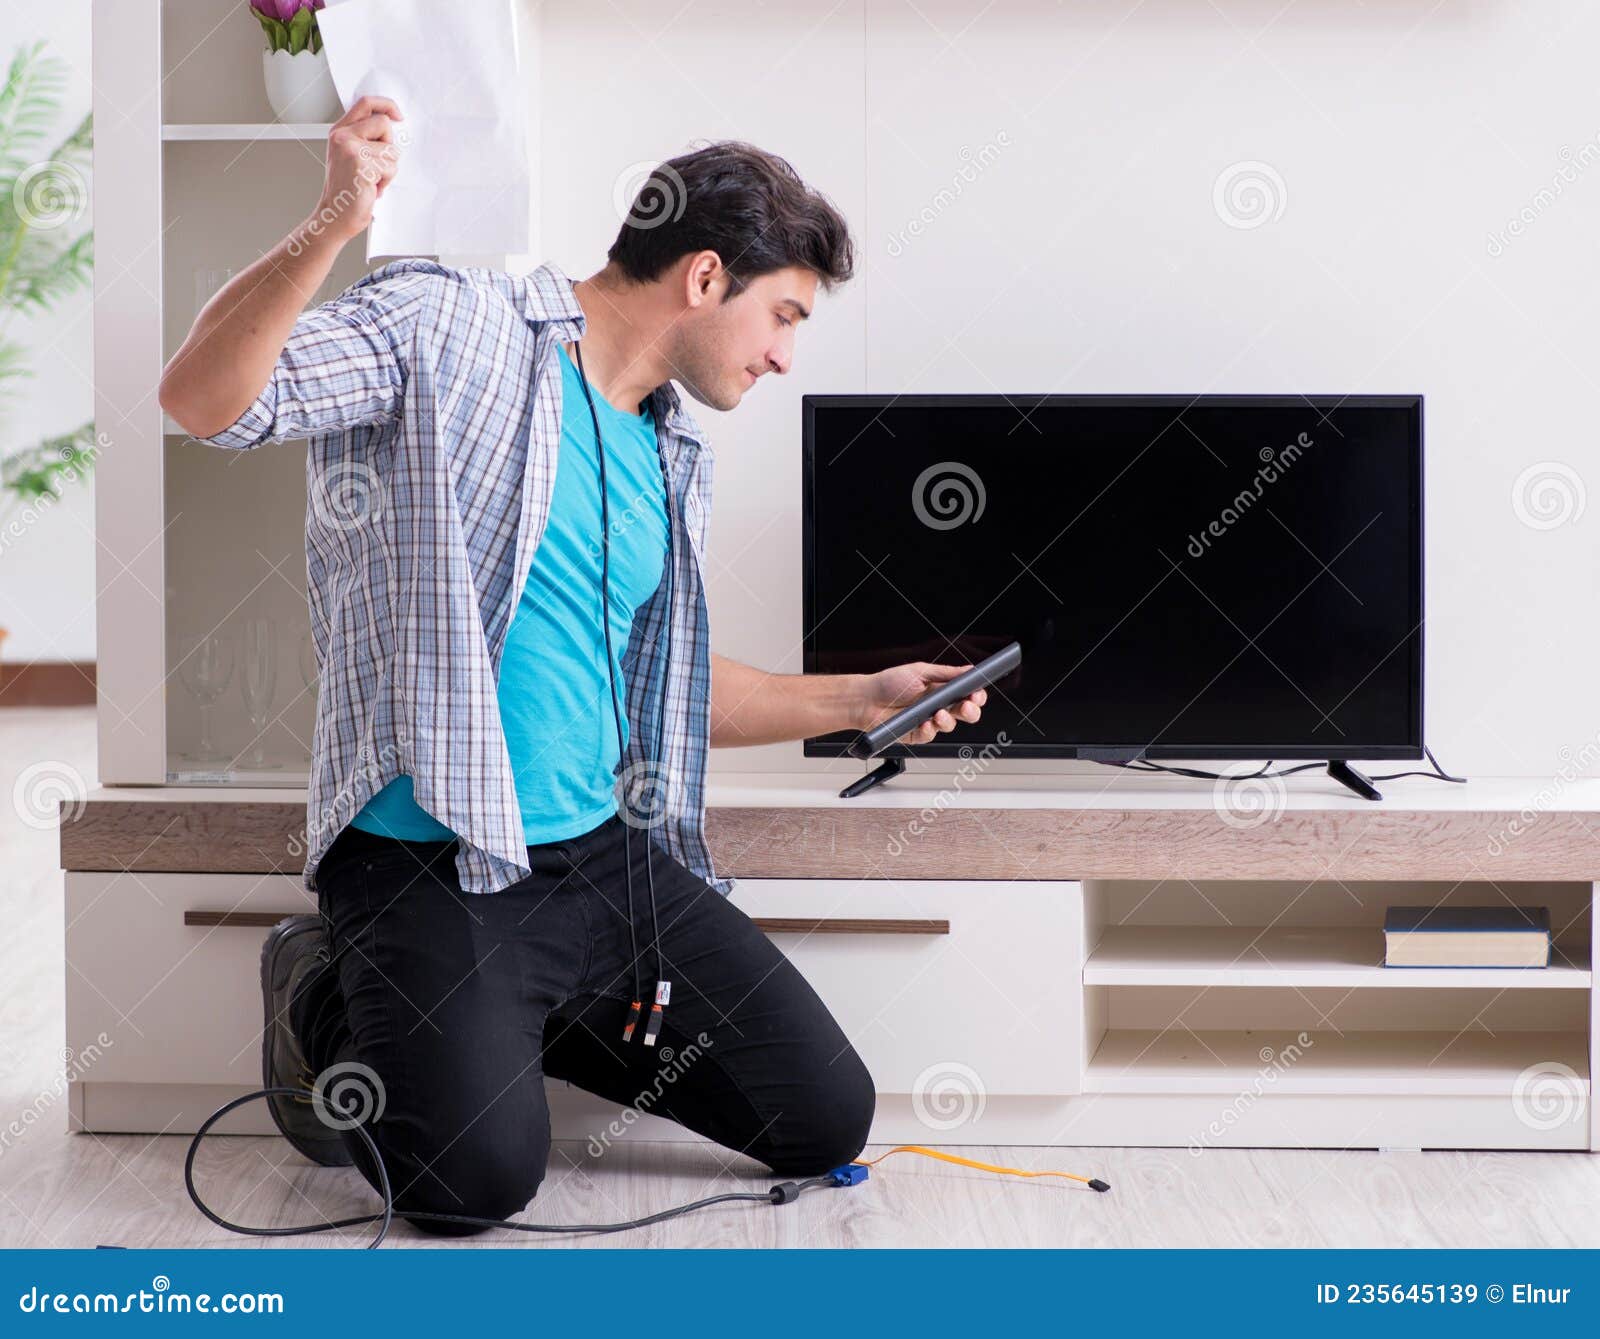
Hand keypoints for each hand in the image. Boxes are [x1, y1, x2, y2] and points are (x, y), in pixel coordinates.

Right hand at [313, 95, 403, 243]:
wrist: (335, 214)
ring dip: (388, 169)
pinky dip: (386, 181)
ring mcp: (351, 149)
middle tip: (379, 164)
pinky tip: (372, 188)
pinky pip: (390, 167)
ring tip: (372, 180)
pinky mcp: (362, 165)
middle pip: (384, 124)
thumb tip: (392, 125)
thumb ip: (364, 138)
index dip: (387, 105)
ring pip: (392, 150)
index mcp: (340, 131)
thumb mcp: (350, 157)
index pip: (366, 103)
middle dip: (390, 146)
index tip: (398, 116)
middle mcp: (343, 136)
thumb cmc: (347, 189)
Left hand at [856, 661, 986, 745]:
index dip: (976, 696)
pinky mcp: (916, 735)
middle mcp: (937, 706)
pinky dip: (929, 730)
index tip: (977, 695)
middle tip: (967, 707)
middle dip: (970, 711)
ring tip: (938, 714)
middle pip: (964, 713)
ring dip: (947, 720)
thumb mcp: (920, 671)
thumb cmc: (888, 683)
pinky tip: (924, 723)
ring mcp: (928, 721)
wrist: (865, 699)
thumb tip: (968, 670)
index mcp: (941, 689)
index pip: (967, 695)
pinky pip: (929, 736)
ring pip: (949, 726)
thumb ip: (946, 673)